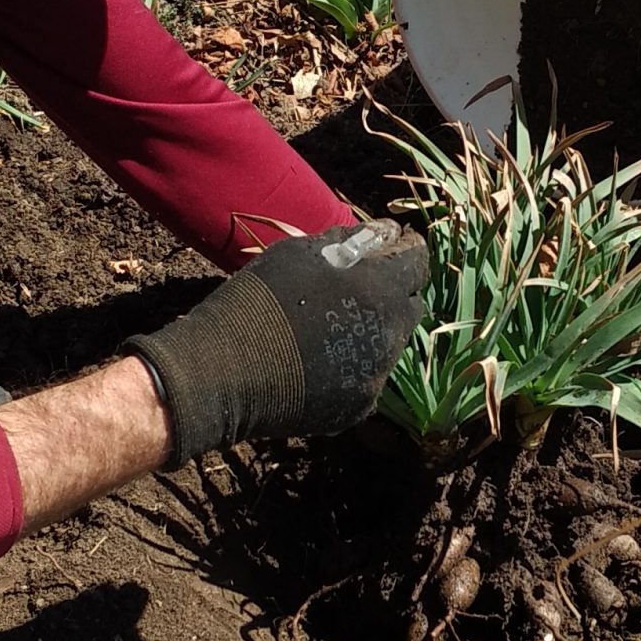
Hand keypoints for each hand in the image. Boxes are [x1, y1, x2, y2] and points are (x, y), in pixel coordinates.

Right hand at [124, 221, 428, 465]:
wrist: (221, 374)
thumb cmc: (258, 301)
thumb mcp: (299, 253)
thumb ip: (350, 241)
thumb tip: (385, 233)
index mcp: (380, 290)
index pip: (418, 261)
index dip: (407, 251)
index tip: (393, 248)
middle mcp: (389, 336)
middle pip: (410, 306)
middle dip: (393, 294)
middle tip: (357, 289)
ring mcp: (376, 377)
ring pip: (391, 345)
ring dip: (372, 331)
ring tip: (330, 327)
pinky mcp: (359, 408)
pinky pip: (368, 378)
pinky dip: (352, 365)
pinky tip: (318, 360)